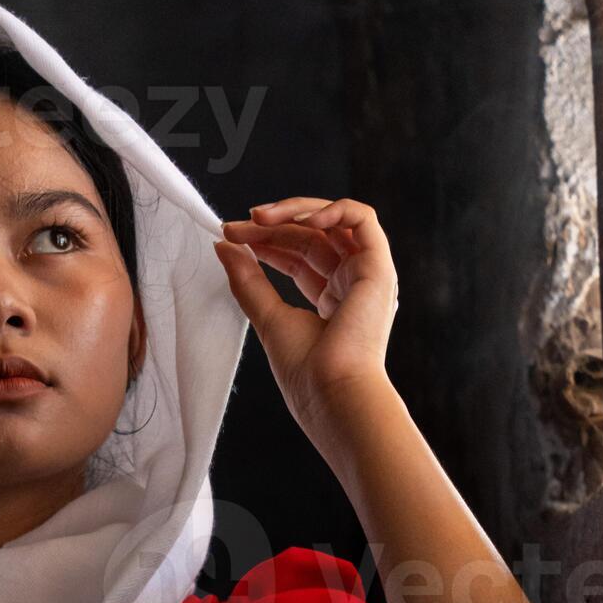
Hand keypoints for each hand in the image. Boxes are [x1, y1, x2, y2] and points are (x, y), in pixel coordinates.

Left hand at [215, 196, 398, 434]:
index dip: (265, 242)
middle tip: (234, 227)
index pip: (298, 257)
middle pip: (311, 238)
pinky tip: (301, 219)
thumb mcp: (267, 317)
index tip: (230, 237)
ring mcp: (367, 275)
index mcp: (332, 302)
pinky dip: (332, 210)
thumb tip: (224, 246)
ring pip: (334, 222)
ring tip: (258, 217)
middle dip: (270, 227)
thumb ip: (247, 280)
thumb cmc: (306, 371)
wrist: (332, 392)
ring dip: (294, 213)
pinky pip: (362, 219)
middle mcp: (352, 285)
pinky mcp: (379, 268)